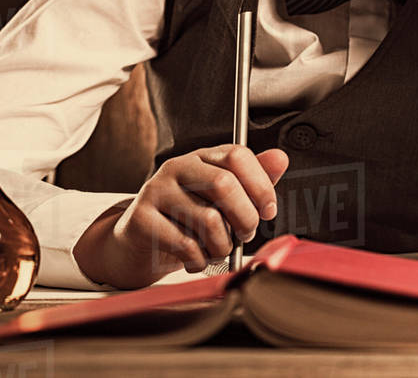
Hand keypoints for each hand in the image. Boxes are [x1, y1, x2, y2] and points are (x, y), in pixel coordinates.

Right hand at [74, 145, 288, 288]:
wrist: (138, 242)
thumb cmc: (186, 219)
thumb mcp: (220, 197)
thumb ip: (252, 179)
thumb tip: (280, 159)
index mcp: (201, 157)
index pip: (237, 156)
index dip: (260, 185)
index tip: (268, 210)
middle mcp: (177, 168)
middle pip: (224, 184)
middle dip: (245, 218)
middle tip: (244, 235)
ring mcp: (157, 192)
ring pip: (208, 219)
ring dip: (221, 246)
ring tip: (216, 249)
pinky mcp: (142, 220)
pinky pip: (185, 244)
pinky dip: (199, 260)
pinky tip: (195, 260)